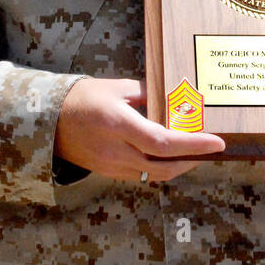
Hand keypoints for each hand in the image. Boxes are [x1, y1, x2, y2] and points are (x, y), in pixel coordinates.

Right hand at [53, 76, 225, 183]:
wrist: (48, 120)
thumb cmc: (83, 98)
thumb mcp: (117, 88)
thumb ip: (149, 94)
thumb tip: (176, 99)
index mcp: (118, 125)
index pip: (163, 143)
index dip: (193, 145)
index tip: (217, 143)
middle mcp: (116, 151)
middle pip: (164, 167)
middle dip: (192, 160)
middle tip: (210, 149)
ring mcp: (111, 166)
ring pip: (154, 175)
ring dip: (178, 166)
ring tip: (194, 153)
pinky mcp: (108, 173)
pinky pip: (141, 175)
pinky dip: (160, 168)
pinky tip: (169, 157)